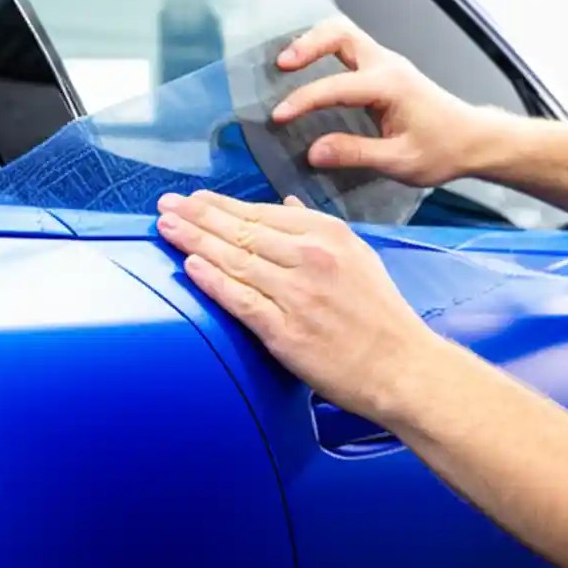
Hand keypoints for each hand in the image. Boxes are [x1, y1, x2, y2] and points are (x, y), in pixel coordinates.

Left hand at [156, 190, 443, 420]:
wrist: (402, 368)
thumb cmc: (380, 316)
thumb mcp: (357, 257)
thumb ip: (318, 229)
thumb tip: (286, 207)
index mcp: (328, 236)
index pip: (260, 214)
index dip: (220, 205)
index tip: (193, 199)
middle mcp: (311, 258)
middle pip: (241, 231)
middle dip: (197, 216)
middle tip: (165, 206)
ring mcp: (297, 295)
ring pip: (235, 260)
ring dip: (194, 242)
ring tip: (166, 228)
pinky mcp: (287, 331)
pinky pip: (242, 300)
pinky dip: (214, 281)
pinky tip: (190, 267)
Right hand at [273, 18, 493, 186]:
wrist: (471, 140)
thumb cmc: (442, 151)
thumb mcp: (399, 161)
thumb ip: (356, 154)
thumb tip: (314, 151)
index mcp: (390, 86)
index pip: (337, 87)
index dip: (305, 100)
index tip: (279, 116)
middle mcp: (387, 66)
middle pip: (340, 34)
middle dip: (307, 46)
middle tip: (282, 66)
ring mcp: (386, 64)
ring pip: (344, 35)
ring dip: (314, 43)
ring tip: (288, 64)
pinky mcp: (384, 70)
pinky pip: (349, 49)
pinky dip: (324, 51)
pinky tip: (308, 69)